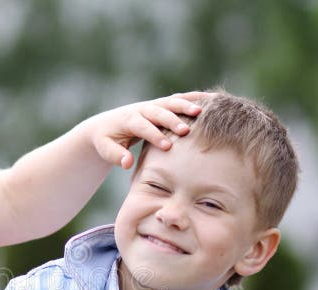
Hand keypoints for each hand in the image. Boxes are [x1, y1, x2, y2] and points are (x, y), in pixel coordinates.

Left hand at [85, 91, 211, 169]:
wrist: (107, 123)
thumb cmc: (107, 140)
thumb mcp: (105, 149)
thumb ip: (115, 156)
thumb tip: (127, 163)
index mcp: (129, 120)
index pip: (143, 127)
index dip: (154, 135)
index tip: (167, 146)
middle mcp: (142, 109)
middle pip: (159, 112)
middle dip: (172, 121)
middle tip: (185, 131)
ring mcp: (153, 104)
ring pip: (171, 102)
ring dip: (186, 106)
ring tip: (201, 112)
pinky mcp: (161, 104)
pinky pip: (179, 98)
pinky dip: (194, 97)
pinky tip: (212, 99)